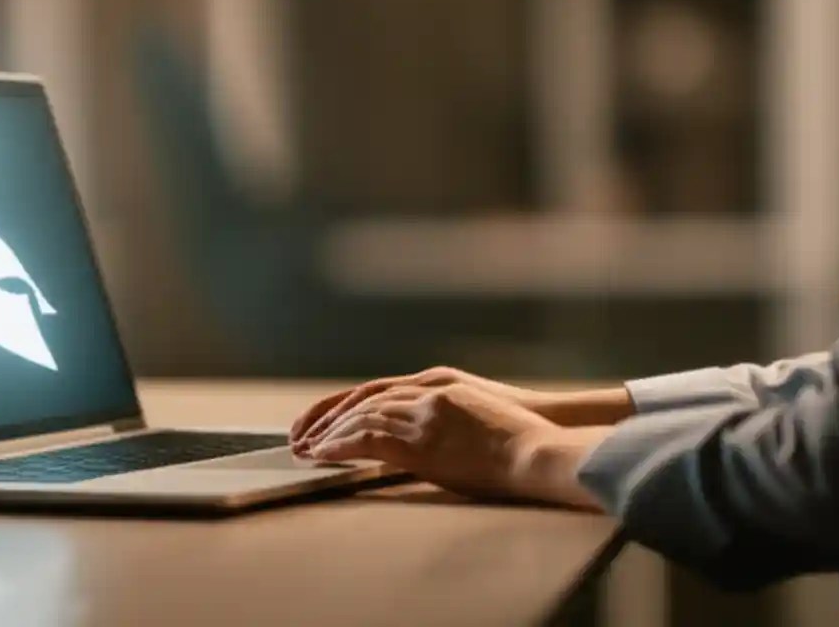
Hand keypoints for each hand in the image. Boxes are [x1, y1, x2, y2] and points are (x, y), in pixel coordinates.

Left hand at [292, 381, 608, 507]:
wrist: (541, 447)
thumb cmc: (518, 439)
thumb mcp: (476, 416)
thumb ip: (445, 421)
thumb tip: (422, 444)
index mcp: (435, 383)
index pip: (375, 389)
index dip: (342, 405)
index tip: (317, 421)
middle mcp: (425, 390)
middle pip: (361, 399)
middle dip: (326, 417)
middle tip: (297, 436)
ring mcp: (424, 411)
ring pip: (361, 417)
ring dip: (328, 434)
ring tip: (303, 450)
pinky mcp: (424, 437)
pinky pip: (369, 438)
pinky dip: (341, 445)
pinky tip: (322, 455)